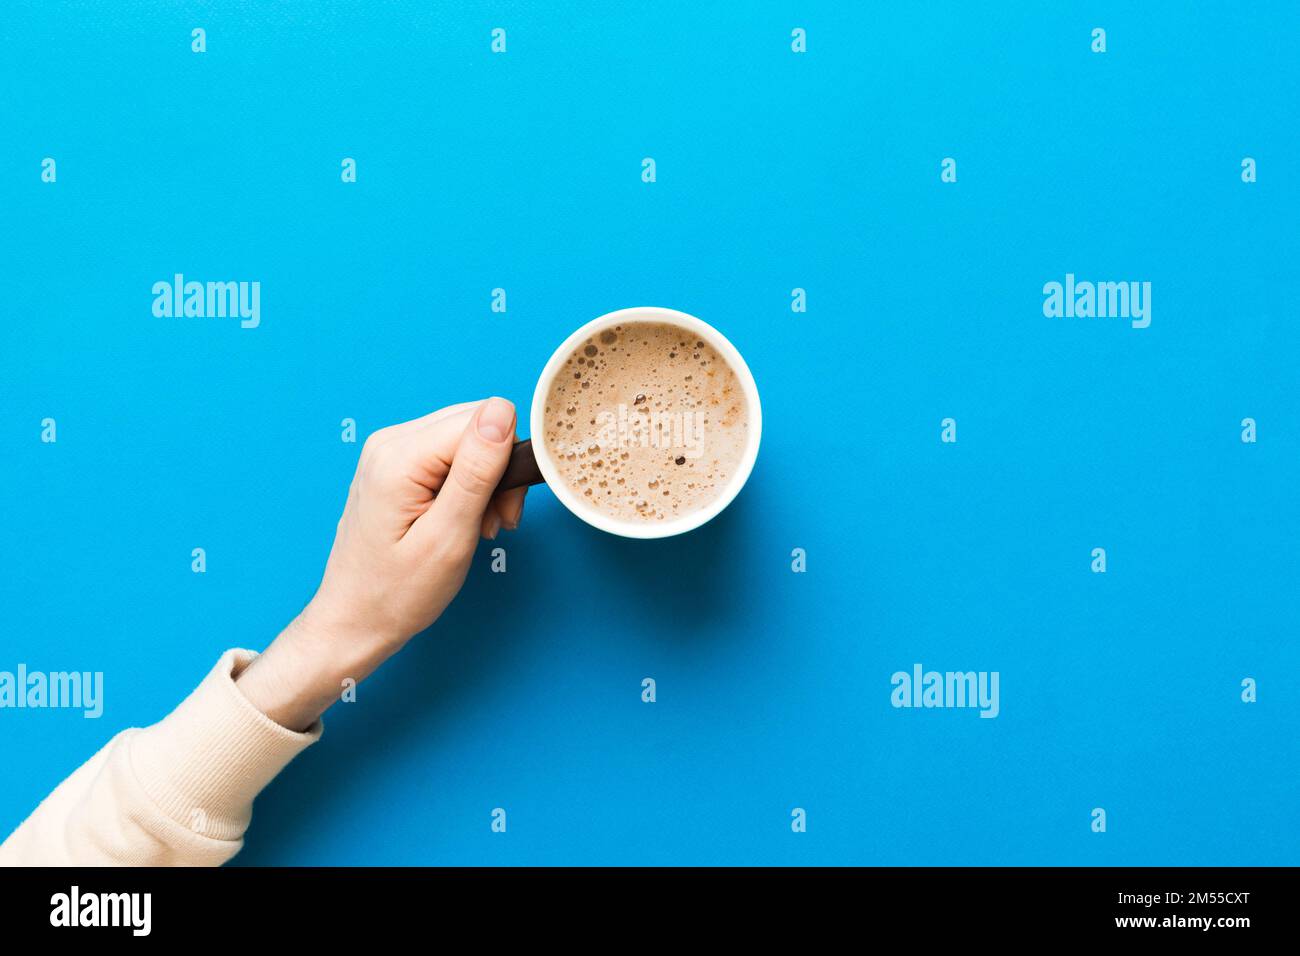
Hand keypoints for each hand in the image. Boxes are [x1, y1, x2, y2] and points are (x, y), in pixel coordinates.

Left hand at [235, 398, 525, 729]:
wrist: (355, 620)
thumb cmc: (397, 592)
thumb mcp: (448, 536)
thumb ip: (476, 471)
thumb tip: (502, 410)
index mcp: (399, 456)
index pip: (482, 420)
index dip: (505, 462)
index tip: (501, 512)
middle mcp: (390, 442)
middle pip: (475, 423)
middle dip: (497, 471)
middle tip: (493, 522)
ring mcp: (389, 451)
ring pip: (467, 437)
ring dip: (485, 481)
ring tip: (478, 526)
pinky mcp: (395, 464)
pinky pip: (449, 453)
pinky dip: (468, 484)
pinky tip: (463, 518)